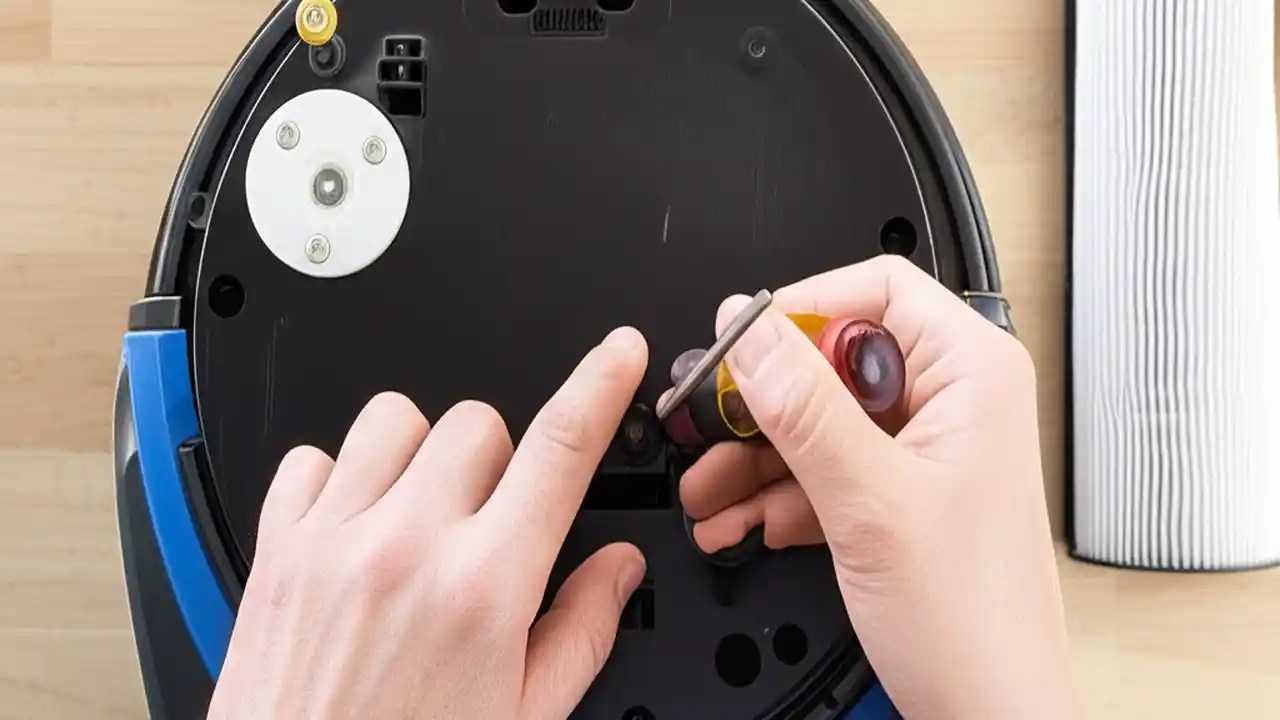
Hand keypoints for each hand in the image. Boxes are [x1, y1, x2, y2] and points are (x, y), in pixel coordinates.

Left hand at [207, 328, 648, 719]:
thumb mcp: (525, 715)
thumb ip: (581, 629)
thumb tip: (617, 567)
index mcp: (483, 588)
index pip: (561, 449)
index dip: (601, 386)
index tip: (619, 354)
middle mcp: (407, 548)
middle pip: (476, 421)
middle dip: (499, 459)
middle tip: (492, 522)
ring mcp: (334, 541)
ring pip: (394, 418)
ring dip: (421, 454)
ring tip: (422, 513)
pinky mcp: (277, 550)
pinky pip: (310, 457)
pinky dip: (340, 476)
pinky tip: (357, 524)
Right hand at [679, 257, 1074, 718]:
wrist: (991, 715)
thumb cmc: (975, 622)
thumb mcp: (871, 501)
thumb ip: (804, 409)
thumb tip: (751, 332)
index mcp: (971, 374)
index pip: (874, 289)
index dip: (799, 308)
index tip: (739, 345)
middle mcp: (951, 401)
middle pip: (832, 359)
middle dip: (760, 402)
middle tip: (708, 427)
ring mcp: (922, 451)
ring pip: (818, 420)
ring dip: (755, 458)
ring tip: (706, 492)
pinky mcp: (897, 495)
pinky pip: (824, 469)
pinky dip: (777, 494)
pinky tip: (738, 521)